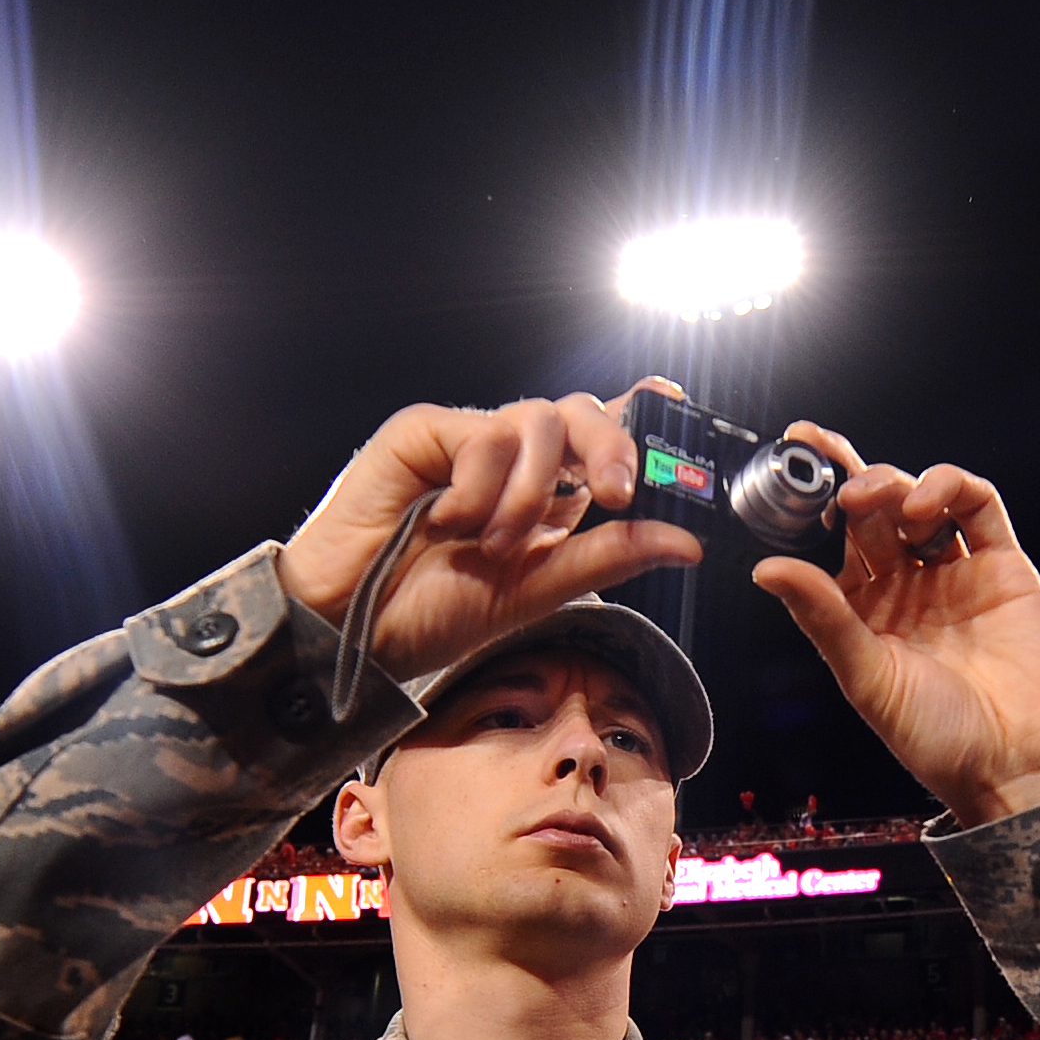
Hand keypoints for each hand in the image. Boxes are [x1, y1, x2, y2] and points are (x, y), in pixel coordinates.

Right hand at [276, 388, 698, 686]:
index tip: (678, 413)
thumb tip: (686, 542)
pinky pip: (482, 434)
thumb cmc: (430, 612)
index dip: (639, 419)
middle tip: (619, 493)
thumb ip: (607, 557)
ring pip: (537, 420)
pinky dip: (480, 487)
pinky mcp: (426, 431)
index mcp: (545, 497)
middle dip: (612, 446)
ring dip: (530, 491)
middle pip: (579, 412)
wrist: (353, 627)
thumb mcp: (536, 589)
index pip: (601, 438)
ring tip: (495, 545)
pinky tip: (446, 524)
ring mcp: (467, 441)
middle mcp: (510, 462)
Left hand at [752, 431, 1039, 824]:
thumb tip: (765, 569)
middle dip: (851, 483)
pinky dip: (949, 488)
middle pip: (876, 511)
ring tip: (876, 501)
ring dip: (894, 485)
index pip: (837, 539)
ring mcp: (955, 571)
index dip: (815, 499)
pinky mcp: (1003, 565)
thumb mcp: (865, 676)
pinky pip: (978, 507)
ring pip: (921, 500)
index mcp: (866, 611)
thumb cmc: (937, 738)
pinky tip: (922, 505)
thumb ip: (822, 616)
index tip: (792, 461)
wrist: (1013, 764)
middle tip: (832, 482)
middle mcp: (908, 585)